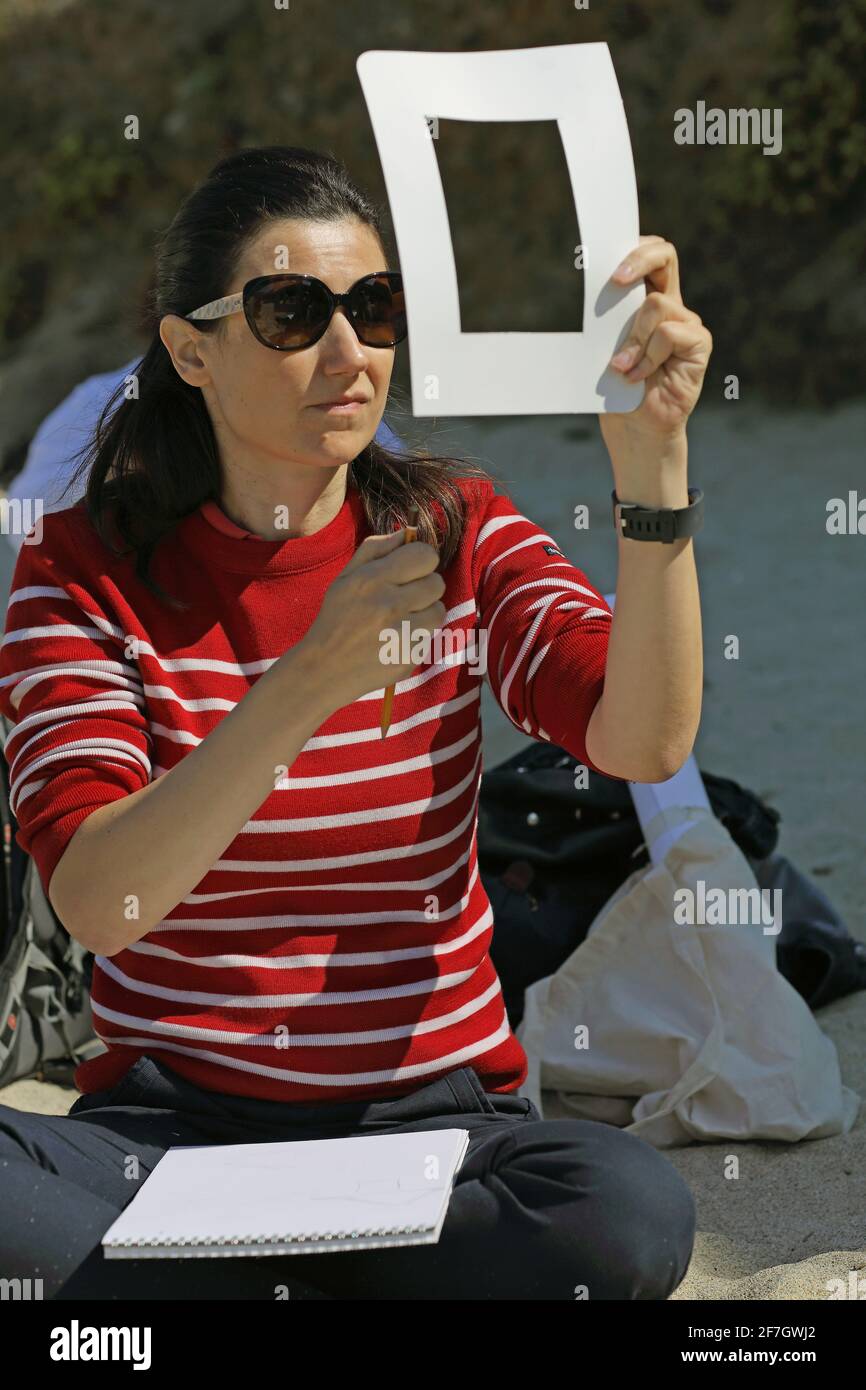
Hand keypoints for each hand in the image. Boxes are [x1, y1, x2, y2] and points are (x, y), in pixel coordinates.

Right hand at [292, 527, 445, 708]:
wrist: (325, 668)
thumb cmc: (337, 617)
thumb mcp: (346, 577)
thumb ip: (375, 549)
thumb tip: (407, 533)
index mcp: (372, 579)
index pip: (425, 555)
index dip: (422, 560)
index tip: (413, 569)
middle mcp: (388, 604)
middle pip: (437, 583)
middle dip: (425, 587)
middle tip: (406, 597)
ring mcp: (401, 633)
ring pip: (439, 610)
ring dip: (425, 612)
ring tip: (402, 619)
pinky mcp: (408, 657)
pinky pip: (429, 637)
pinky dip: (417, 637)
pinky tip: (396, 640)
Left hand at [600, 236, 711, 455]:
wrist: (637, 430)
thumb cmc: (618, 391)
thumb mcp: (604, 349)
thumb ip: (607, 320)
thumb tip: (594, 291)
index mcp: (647, 301)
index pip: (651, 256)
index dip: (634, 249)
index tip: (606, 265)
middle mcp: (672, 307)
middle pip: (665, 256)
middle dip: (637, 260)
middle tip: (615, 281)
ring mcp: (688, 325)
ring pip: (657, 304)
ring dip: (633, 337)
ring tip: (622, 366)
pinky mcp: (699, 346)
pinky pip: (670, 333)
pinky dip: (648, 355)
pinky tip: (638, 375)